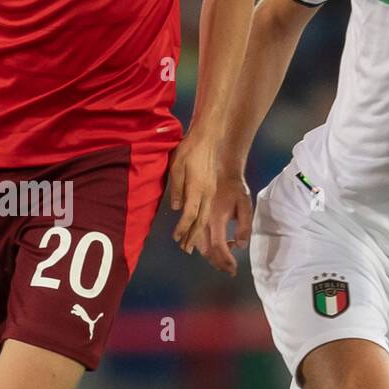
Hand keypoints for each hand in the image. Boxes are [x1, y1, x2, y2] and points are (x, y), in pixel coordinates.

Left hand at [168, 130, 217, 253]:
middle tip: (185, 249)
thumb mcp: (177, 166)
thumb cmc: (190, 149)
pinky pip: (209, 209)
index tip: (176, 238)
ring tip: (192, 243)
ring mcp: (212, 191)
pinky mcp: (213, 188)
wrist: (210, 138)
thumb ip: (177, 188)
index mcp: (197, 188)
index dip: (182, 228)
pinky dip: (204, 222)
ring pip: (207, 216)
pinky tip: (200, 226)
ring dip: (199, 231)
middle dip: (193, 237)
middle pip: (201, 220)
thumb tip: (177, 208)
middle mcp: (207, 193)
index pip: (190, 214)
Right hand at [197, 168, 252, 274]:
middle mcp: (203, 221)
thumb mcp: (245, 205)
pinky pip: (196, 239)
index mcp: (216, 218)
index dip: (225, 260)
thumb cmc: (234, 189)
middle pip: (206, 250)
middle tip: (229, 270)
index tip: (233, 269)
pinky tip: (216, 247)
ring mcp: (197, 220)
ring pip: (199, 246)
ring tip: (224, 260)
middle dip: (218, 263)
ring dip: (211, 257)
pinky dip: (205, 248)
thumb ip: (244, 225)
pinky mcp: (194, 218)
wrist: (219, 172)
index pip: (218, 246)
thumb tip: (241, 245)